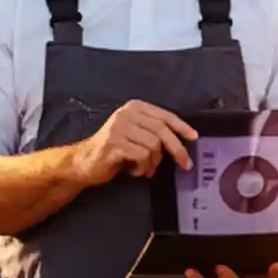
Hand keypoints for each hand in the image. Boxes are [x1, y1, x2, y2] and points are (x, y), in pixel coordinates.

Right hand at [70, 100, 197, 185]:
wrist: (84, 162)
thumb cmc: (113, 150)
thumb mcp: (134, 134)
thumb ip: (152, 131)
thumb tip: (181, 140)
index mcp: (134, 107)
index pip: (164, 115)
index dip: (182, 127)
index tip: (194, 137)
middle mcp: (126, 114)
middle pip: (162, 130)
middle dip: (177, 149)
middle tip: (186, 164)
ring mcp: (119, 128)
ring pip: (153, 145)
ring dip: (153, 163)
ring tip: (145, 169)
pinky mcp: (114, 144)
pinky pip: (141, 156)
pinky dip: (142, 167)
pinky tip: (134, 170)